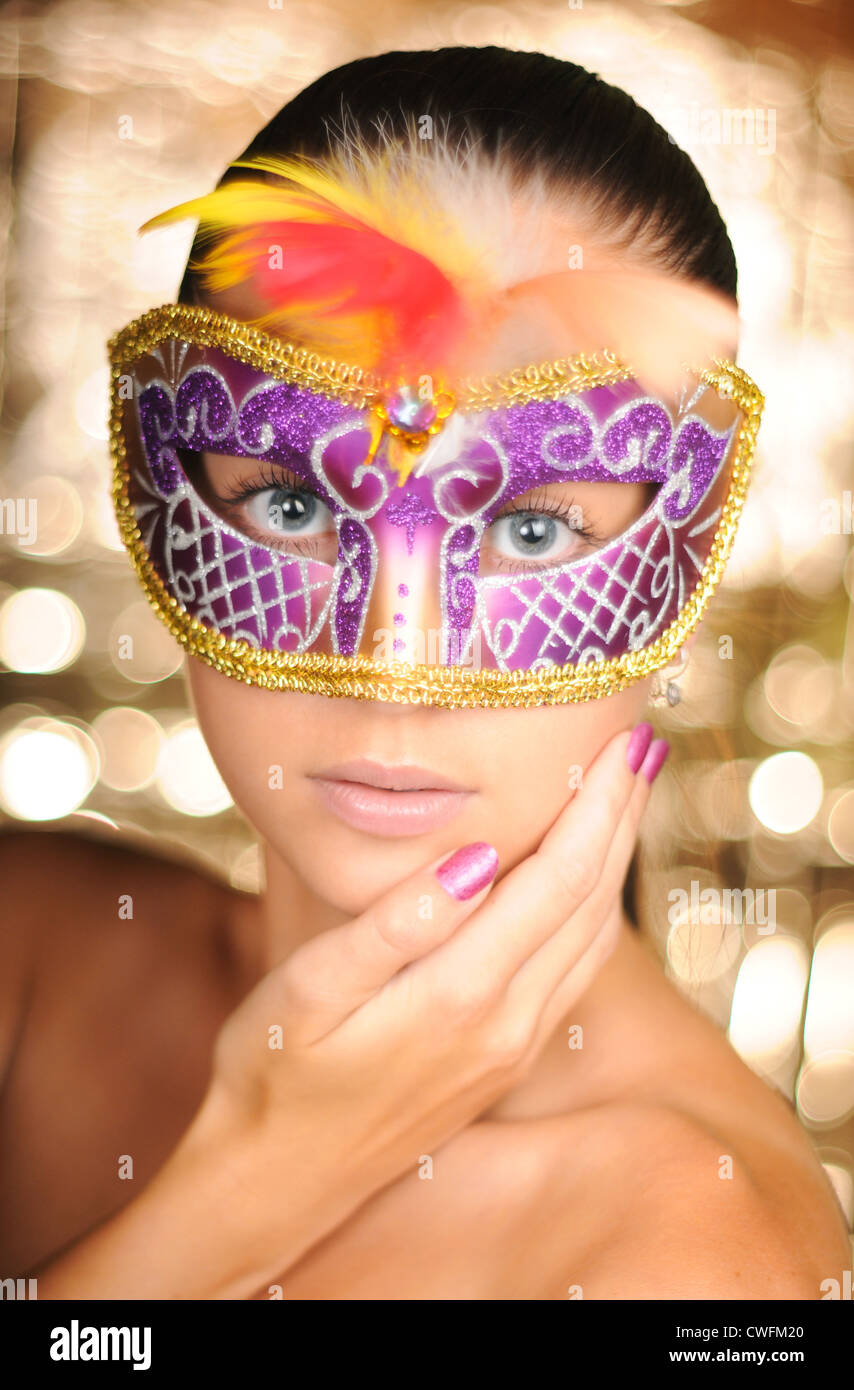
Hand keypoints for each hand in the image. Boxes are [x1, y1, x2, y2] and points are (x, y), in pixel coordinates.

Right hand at [198, 723, 664, 1216]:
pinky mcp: (507, 1059)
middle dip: (622, 818)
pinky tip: (587, 880)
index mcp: (461, 995)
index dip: (597, 806)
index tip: (621, 742)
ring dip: (616, 861)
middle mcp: (508, 1024)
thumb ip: (395, 926)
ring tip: (625, 796)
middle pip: (592, 901)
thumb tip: (474, 858)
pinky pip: (575, 972)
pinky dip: (595, 909)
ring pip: (594, 938)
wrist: (277, 1178)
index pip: (558, 879)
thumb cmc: (275, 1072)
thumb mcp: (310, 991)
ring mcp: (514, 1047)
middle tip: (641, 745)